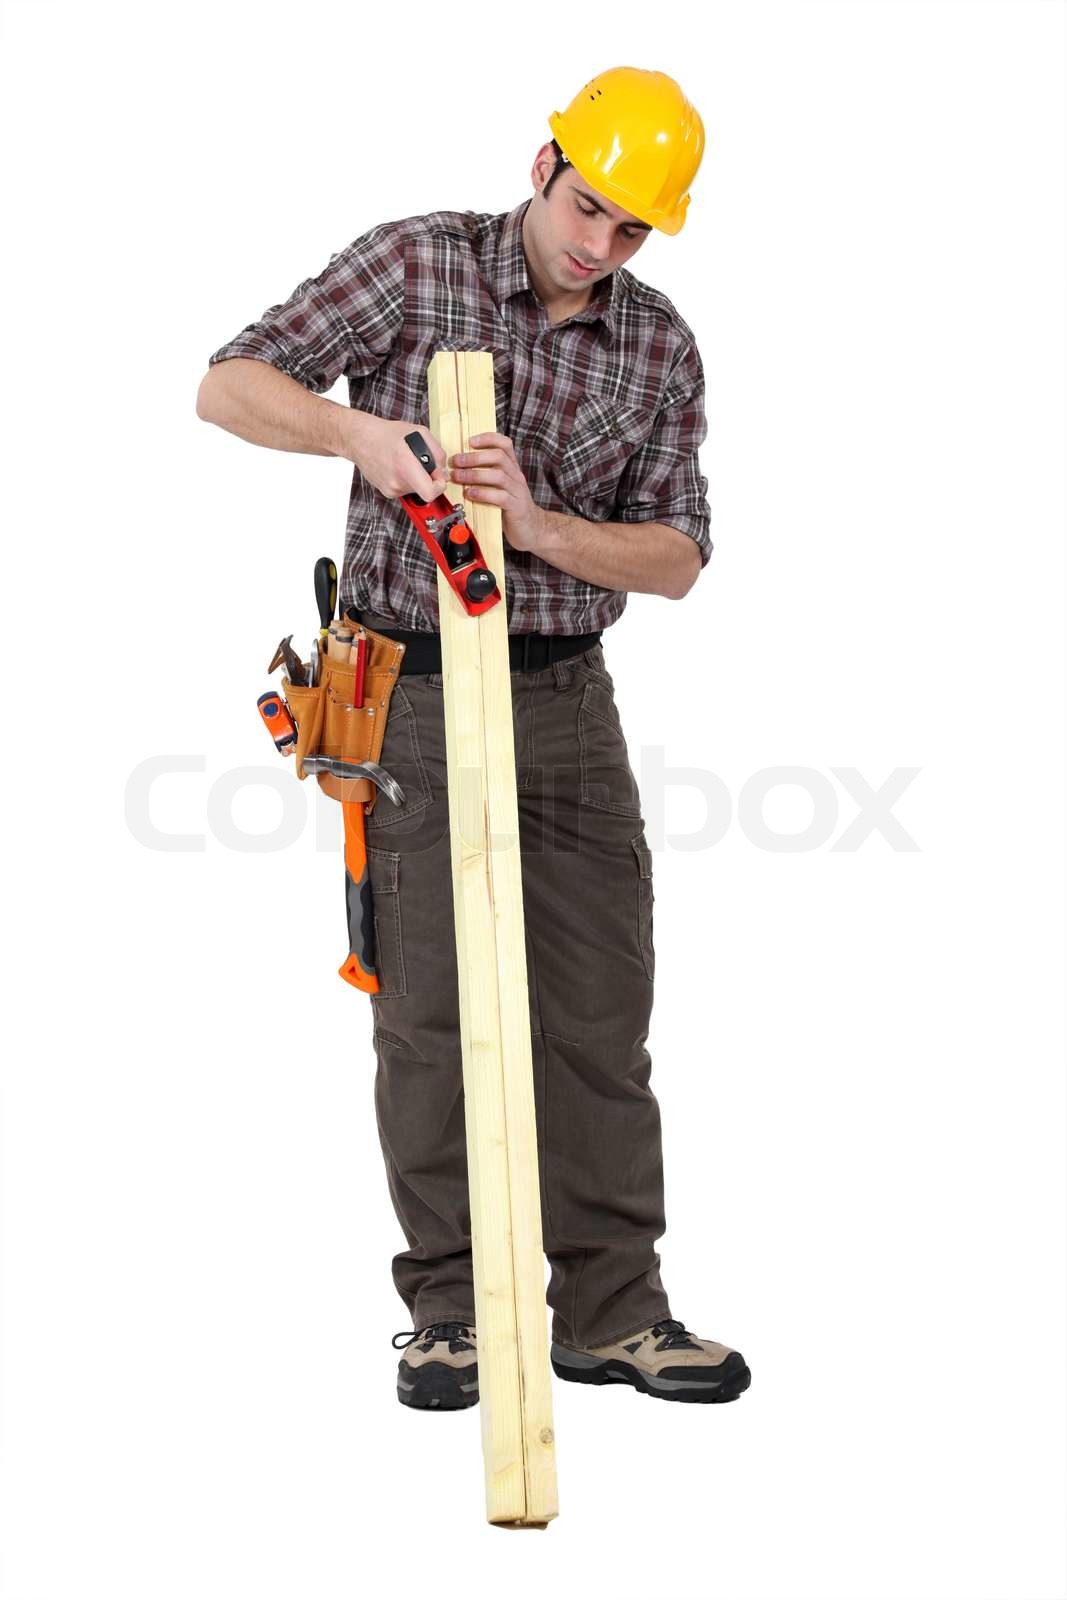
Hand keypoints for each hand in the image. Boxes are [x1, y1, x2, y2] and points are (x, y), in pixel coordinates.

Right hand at [347, 415, 447, 499]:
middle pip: (425, 490)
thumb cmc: (386, 434)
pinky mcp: (386, 492)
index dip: (439, 487)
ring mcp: (390, 489)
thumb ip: (437, 452)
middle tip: (420, 462)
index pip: (430, 493)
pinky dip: (406, 479)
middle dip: (427, 477)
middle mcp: (397, 481)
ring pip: (415, 490)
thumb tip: (443, 470)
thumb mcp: (420, 433)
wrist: (359, 439)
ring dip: (416, 477)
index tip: (438, 477)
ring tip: (406, 461)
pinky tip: (398, 467)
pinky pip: (405, 489)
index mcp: (405, 466)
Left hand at [448, 433, 544, 551]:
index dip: (488, 438)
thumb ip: (485, 475)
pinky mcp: (516, 507)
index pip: (504, 444)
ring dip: (474, 474)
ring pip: (498, 475)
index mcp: (512, 468)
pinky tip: (470, 494)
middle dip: (474, 457)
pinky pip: (500, 496)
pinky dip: (483, 494)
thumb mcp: (499, 487)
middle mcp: (516, 476)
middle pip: (499, 456)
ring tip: (459, 477)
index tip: (470, 441)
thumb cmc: (509, 507)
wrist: (530, 529)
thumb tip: (458, 466)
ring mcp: (518, 491)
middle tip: (457, 461)